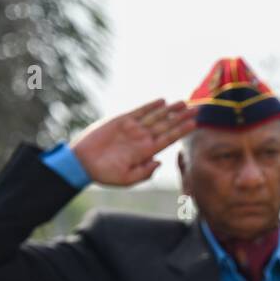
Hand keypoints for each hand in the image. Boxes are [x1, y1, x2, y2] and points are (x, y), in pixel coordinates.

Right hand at [70, 99, 197, 186]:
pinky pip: (139, 111)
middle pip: (166, 125)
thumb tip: (159, 162)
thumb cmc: (104, 174)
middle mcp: (142, 139)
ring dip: (170, 110)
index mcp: (145, 152)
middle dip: (181, 117)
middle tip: (196, 108)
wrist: (83, 163)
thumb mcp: (127, 179)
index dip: (181, 131)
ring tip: (184, 102)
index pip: (168, 139)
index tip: (194, 123)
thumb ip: (144, 172)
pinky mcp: (121, 120)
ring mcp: (132, 129)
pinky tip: (162, 101)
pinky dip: (150, 106)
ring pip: (155, 117)